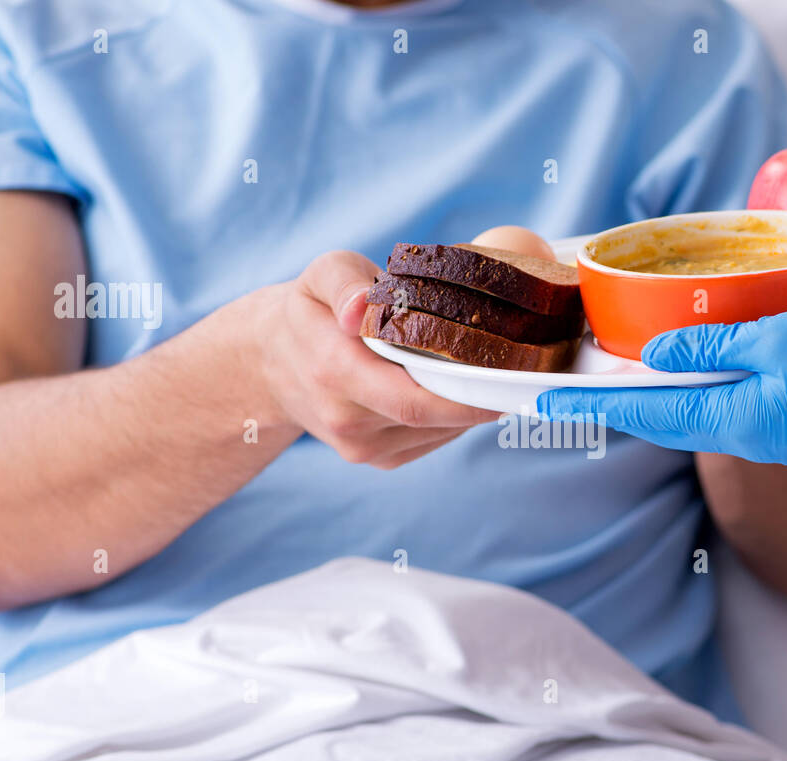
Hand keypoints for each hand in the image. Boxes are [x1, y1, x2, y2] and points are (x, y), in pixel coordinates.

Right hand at [256, 250, 496, 468]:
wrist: (269, 364)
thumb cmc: (309, 310)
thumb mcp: (321, 274)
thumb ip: (343, 282)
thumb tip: (359, 309)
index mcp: (334, 371)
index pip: (412, 400)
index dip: (465, 399)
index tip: (507, 383)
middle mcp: (345, 419)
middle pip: (432, 419)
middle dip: (479, 400)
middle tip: (518, 376)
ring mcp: (359, 447)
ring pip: (436, 433)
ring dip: (467, 408)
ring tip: (485, 374)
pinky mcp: (374, 459)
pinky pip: (429, 442)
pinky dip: (451, 420)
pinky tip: (453, 390)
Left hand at [537, 306, 786, 464]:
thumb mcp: (777, 339)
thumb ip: (713, 345)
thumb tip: (655, 353)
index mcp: (733, 417)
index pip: (644, 411)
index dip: (592, 404)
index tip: (544, 402)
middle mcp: (742, 433)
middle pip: (661, 417)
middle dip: (613, 403)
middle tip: (569, 388)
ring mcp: (765, 432)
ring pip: (690, 412)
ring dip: (650, 398)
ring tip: (613, 380)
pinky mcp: (786, 423)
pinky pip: (723, 407)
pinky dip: (690, 391)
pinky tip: (681, 373)